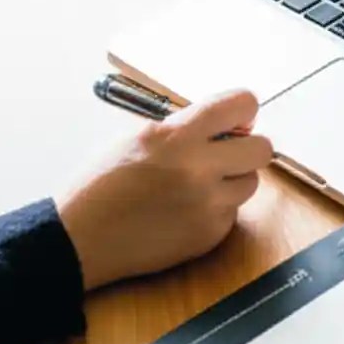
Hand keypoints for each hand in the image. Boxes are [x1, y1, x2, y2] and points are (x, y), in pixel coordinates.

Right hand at [56, 90, 272, 289]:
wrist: (80, 239)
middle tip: (226, 155)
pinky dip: (215, 211)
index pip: (243, 104)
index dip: (243, 111)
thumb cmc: (102, 184)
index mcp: (176, 135)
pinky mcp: (210, 235)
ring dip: (232, 181)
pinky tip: (184, 213)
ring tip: (197, 187)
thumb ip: (186, 129)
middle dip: (247, 148)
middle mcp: (199, 168)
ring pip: (251, 183)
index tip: (236, 121)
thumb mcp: (139, 138)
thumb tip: (228, 126)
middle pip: (263, 148)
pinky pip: (232, 213)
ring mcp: (208, 205)